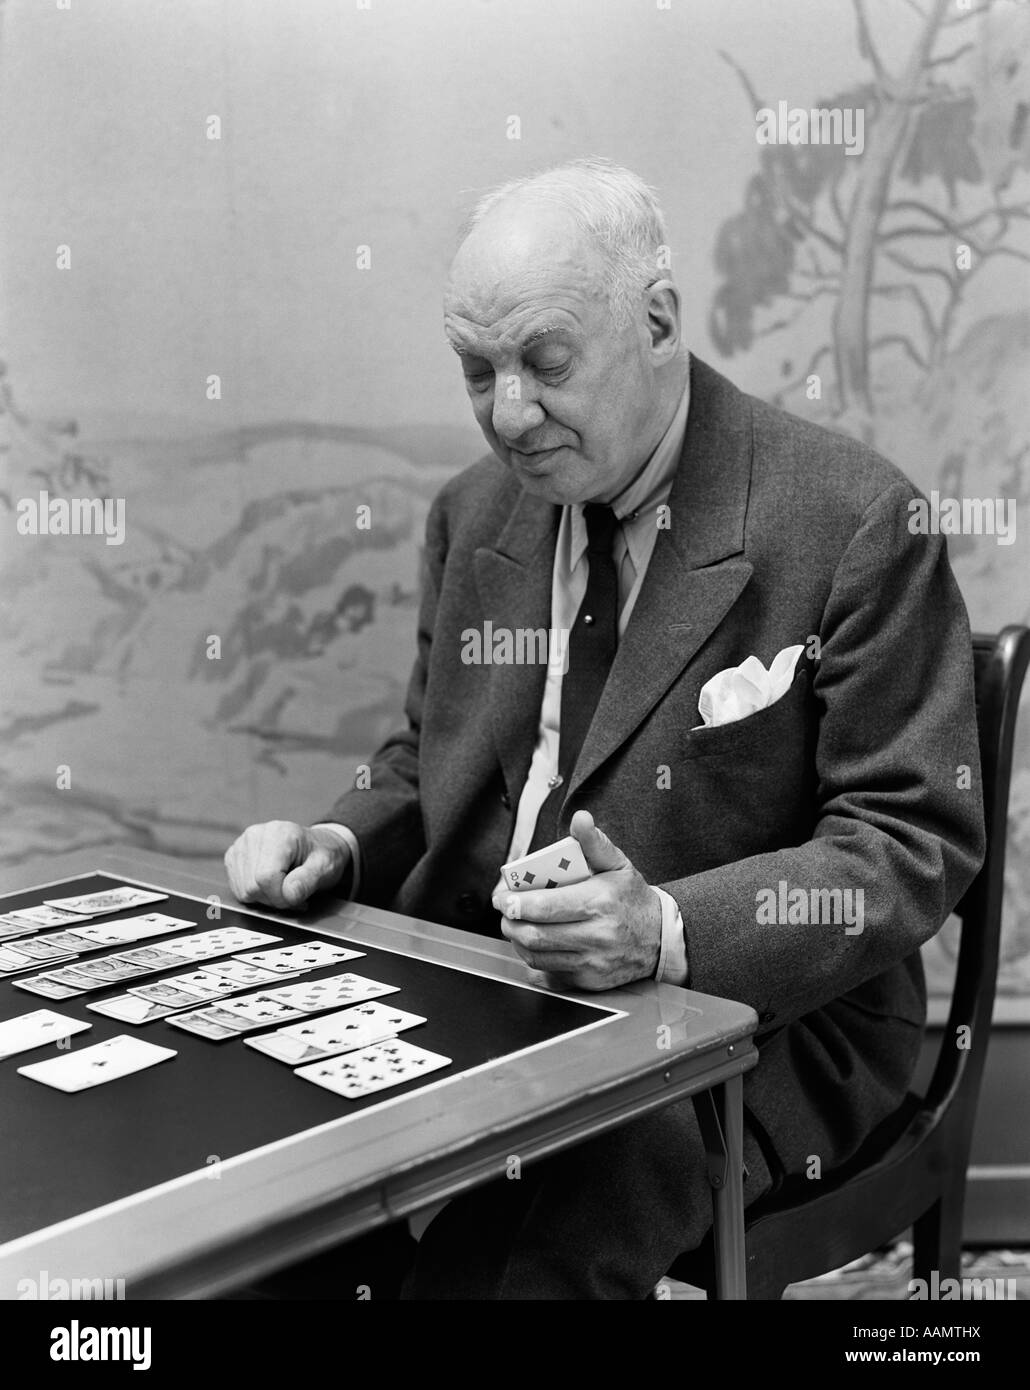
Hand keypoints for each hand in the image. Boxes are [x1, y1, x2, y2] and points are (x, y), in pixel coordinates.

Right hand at [223, 821, 349, 909]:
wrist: (315, 847)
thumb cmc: (321, 855)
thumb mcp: (326, 867)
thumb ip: (308, 881)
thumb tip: (289, 893)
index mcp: (279, 833)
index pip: (266, 878)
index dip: (281, 896)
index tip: (298, 897)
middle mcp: (255, 835)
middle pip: (253, 887)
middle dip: (275, 898)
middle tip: (293, 891)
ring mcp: (241, 845)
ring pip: (244, 891)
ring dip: (266, 897)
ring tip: (284, 886)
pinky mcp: (233, 857)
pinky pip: (238, 889)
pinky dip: (256, 894)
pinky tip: (271, 884)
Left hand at [492, 810, 661, 990]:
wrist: (660, 938)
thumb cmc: (633, 899)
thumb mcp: (618, 864)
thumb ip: (593, 842)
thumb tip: (581, 819)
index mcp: (598, 903)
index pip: (544, 907)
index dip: (515, 903)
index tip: (503, 897)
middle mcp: (595, 936)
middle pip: (535, 934)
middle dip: (510, 922)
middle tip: (505, 911)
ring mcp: (591, 962)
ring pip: (537, 956)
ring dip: (517, 941)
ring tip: (515, 925)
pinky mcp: (588, 981)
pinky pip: (549, 974)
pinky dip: (533, 960)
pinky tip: (534, 945)